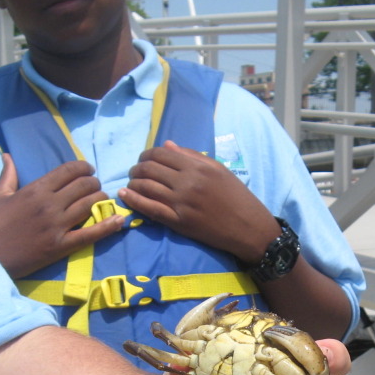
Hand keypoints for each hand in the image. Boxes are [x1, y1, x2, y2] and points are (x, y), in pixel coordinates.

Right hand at [0, 153, 124, 276]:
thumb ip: (8, 175)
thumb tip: (8, 156)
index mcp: (35, 189)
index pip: (68, 171)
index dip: (83, 167)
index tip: (88, 170)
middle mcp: (49, 204)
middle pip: (84, 186)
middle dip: (94, 183)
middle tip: (95, 186)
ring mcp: (57, 226)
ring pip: (90, 205)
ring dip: (101, 199)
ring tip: (102, 199)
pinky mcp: (61, 246)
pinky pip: (90, 234)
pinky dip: (108, 226)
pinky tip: (119, 220)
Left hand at [118, 140, 279, 263]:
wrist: (249, 228)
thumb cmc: (238, 198)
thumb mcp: (219, 170)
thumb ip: (193, 156)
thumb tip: (167, 145)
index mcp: (198, 166)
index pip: (161, 153)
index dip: (147, 154)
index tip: (144, 160)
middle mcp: (188, 182)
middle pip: (149, 168)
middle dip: (137, 168)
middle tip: (135, 172)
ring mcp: (182, 203)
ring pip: (146, 187)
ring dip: (133, 183)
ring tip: (131, 184)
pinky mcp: (179, 222)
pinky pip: (149, 208)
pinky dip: (134, 200)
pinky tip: (125, 195)